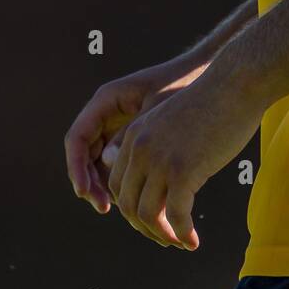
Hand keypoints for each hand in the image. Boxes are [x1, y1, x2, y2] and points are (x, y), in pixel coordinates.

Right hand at [64, 59, 206, 228]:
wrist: (211, 78)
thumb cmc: (184, 85)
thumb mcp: (158, 109)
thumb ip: (132, 135)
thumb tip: (106, 165)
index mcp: (107, 99)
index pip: (78, 138)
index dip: (77, 168)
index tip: (85, 192)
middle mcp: (107, 113)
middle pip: (86, 155)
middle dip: (91, 183)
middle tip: (104, 208)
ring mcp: (119, 126)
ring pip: (101, 163)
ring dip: (107, 187)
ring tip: (124, 210)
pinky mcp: (134, 138)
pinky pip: (119, 164)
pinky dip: (124, 182)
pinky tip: (139, 200)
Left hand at [103, 67, 264, 249]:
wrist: (236, 84)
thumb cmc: (212, 104)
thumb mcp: (173, 125)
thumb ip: (157, 149)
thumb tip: (157, 188)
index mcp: (135, 135)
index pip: (118, 184)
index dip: (132, 208)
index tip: (154, 218)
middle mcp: (140, 148)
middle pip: (127, 204)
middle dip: (145, 228)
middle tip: (166, 238)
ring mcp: (160, 160)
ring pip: (147, 215)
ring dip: (163, 235)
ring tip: (180, 241)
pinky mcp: (183, 171)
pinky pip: (175, 216)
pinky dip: (182, 233)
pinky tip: (193, 240)